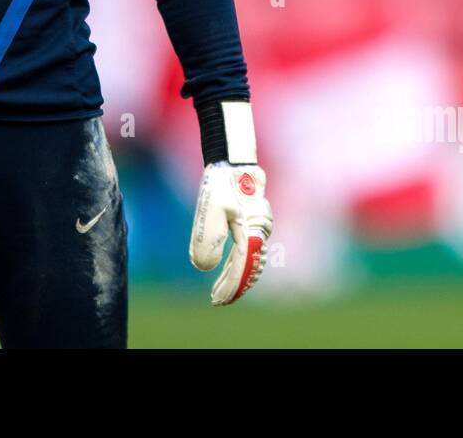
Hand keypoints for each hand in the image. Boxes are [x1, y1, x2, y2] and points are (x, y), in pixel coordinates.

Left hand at [189, 162, 271, 304]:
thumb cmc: (221, 184)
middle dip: (233, 287)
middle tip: (216, 301)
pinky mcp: (250, 225)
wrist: (232, 162)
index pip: (241, 267)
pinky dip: (238, 265)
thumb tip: (205, 267)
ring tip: (219, 292)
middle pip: (248, 267)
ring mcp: (256, 229)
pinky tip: (227, 272)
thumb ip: (209, 239)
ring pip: (249, 261)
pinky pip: (248, 251)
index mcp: (249, 230)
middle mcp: (257, 232)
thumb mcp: (211, 210)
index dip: (231, 286)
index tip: (218, 300)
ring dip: (235, 278)